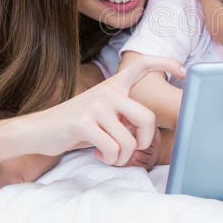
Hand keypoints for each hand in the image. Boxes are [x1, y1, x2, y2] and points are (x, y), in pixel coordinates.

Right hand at [21, 55, 184, 166]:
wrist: (39, 130)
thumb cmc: (78, 126)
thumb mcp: (104, 114)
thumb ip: (124, 116)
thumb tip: (144, 131)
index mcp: (113, 86)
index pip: (142, 66)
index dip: (165, 64)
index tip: (183, 71)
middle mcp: (107, 92)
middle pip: (147, 118)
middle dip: (145, 141)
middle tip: (132, 147)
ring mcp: (96, 106)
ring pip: (129, 141)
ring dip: (122, 157)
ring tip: (109, 154)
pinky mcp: (84, 123)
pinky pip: (112, 149)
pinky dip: (109, 159)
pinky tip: (98, 154)